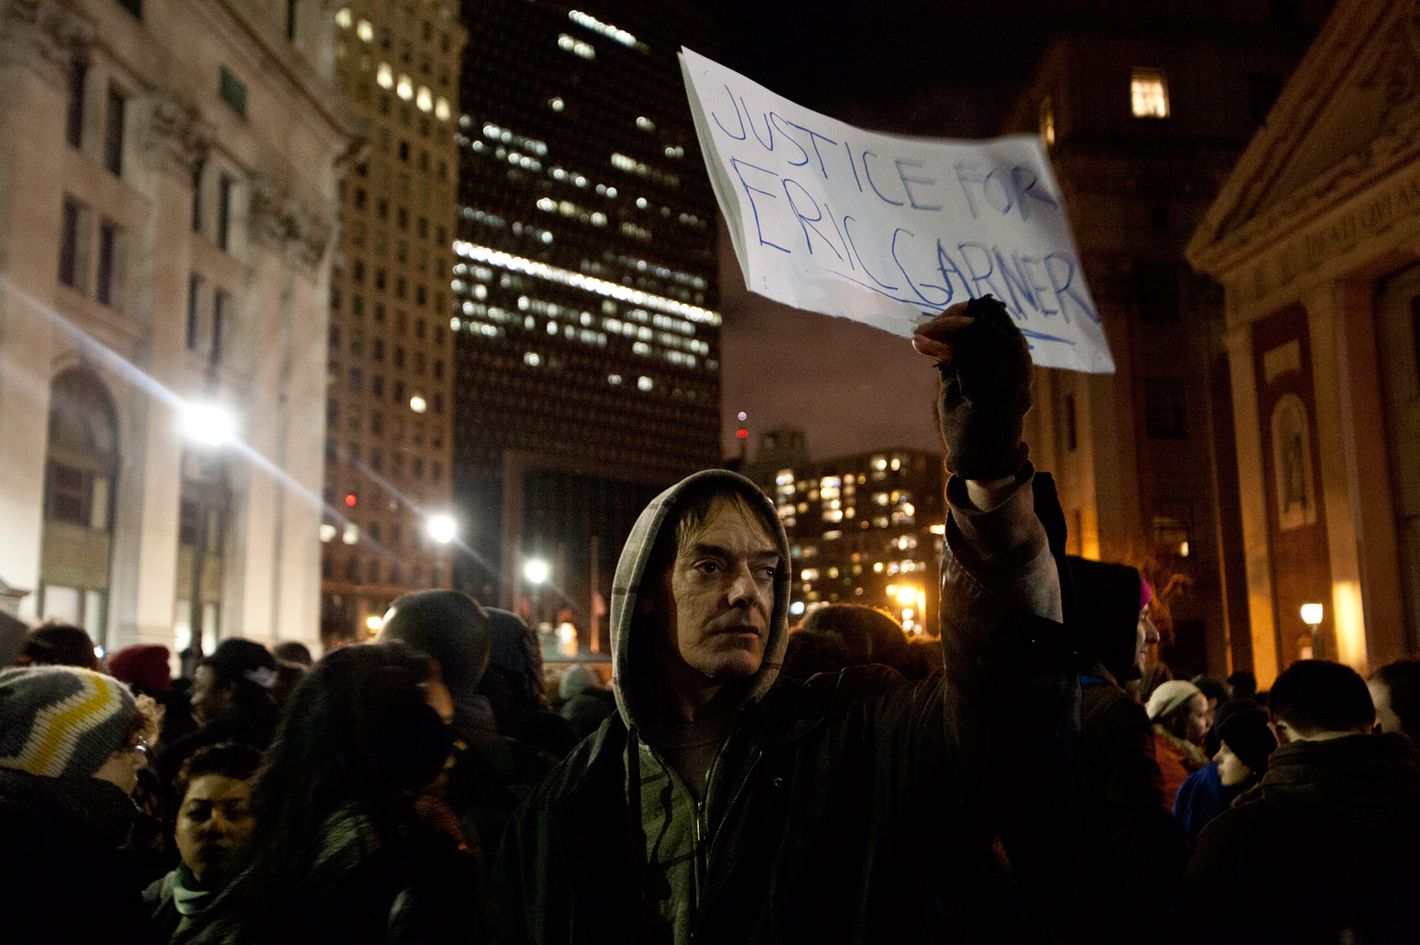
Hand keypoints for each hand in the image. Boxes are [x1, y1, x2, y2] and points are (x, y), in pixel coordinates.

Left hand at [913, 295, 1032, 480]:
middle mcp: (1019, 358)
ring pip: (975, 339)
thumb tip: (930, 327)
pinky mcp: (1001, 394)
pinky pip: (968, 366)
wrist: (981, 458)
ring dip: (943, 339)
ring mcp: (1014, 376)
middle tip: (920, 332)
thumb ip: (952, 351)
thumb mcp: (958, 376)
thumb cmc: (969, 414)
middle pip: (982, 320)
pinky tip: (933, 359)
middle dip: (946, 323)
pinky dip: (947, 360)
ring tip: (920, 340)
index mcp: (1012, 350)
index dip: (960, 310)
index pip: (991, 311)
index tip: (931, 323)